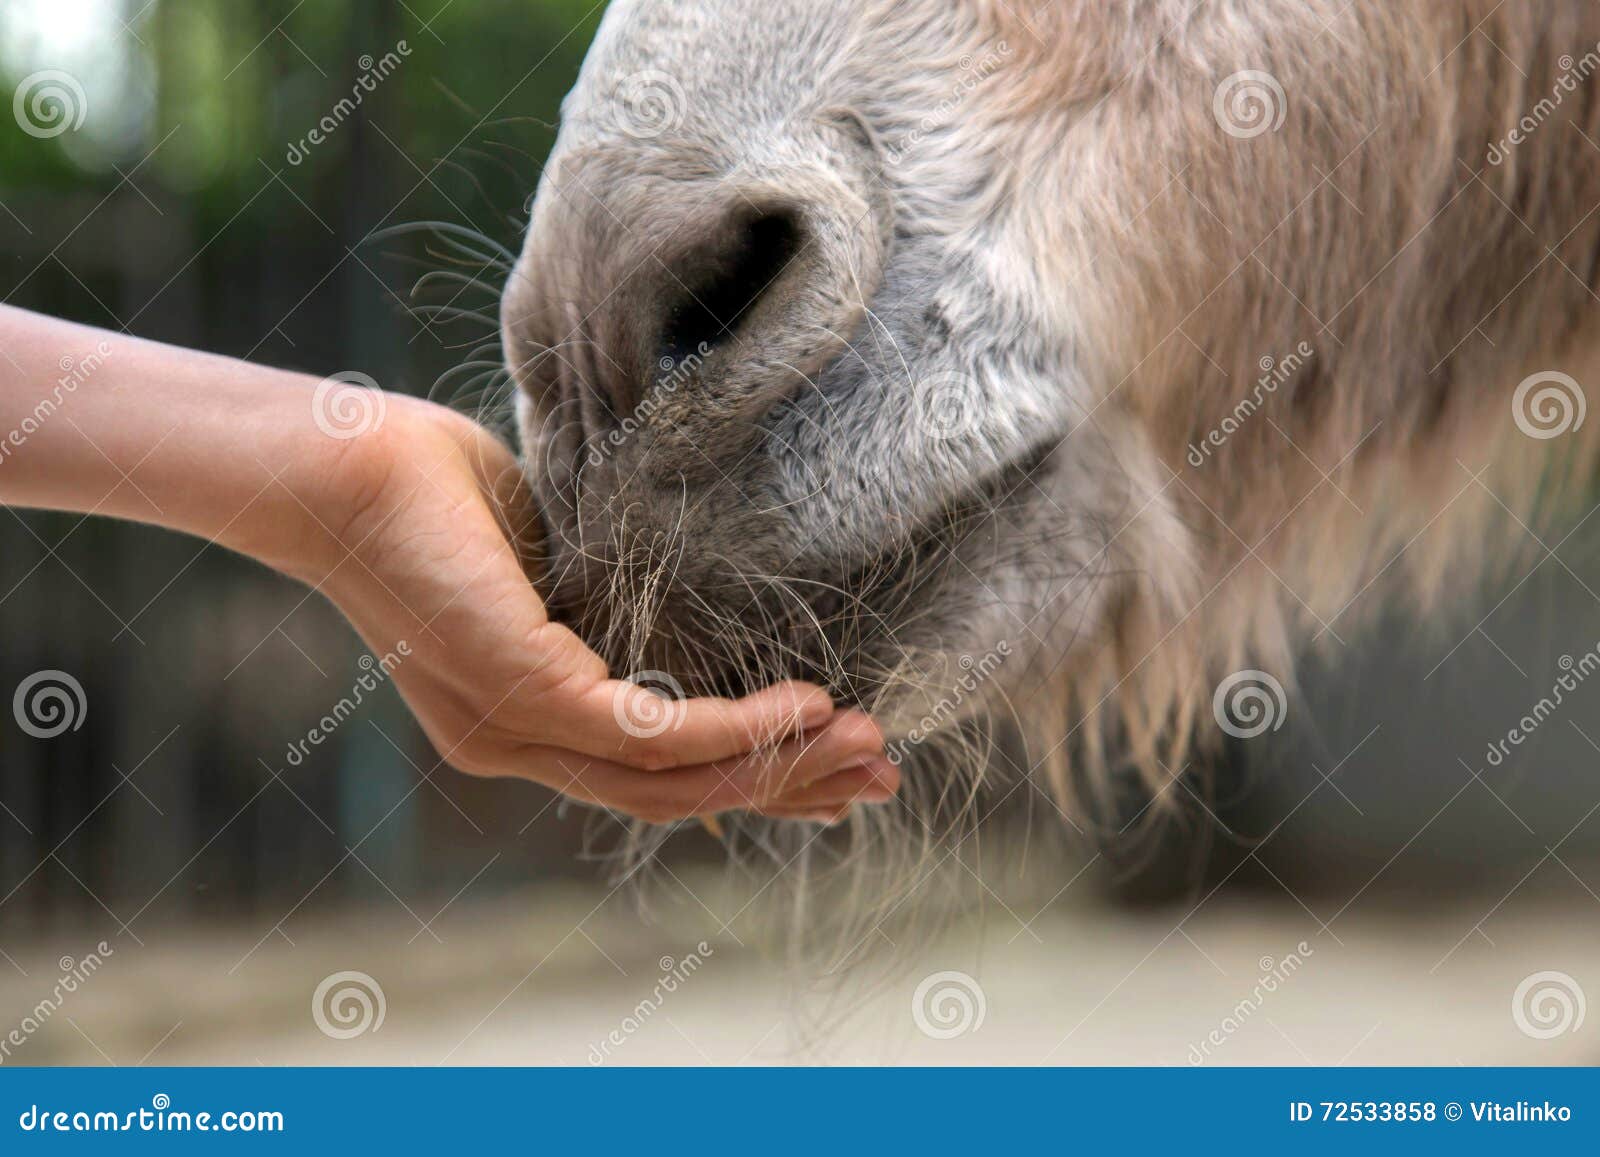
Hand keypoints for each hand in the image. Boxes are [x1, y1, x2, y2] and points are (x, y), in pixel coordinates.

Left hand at [304, 397, 898, 825]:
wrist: (349, 462)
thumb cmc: (447, 496)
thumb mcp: (553, 570)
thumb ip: (612, 617)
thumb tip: (697, 619)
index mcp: (521, 720)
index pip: (650, 777)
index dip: (747, 777)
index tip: (829, 771)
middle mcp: (517, 745)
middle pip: (673, 797)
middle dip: (784, 788)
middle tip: (876, 777)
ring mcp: (516, 729)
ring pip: (673, 780)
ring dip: (780, 765)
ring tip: (862, 744)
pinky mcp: (525, 695)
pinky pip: (654, 732)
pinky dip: (738, 726)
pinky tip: (801, 706)